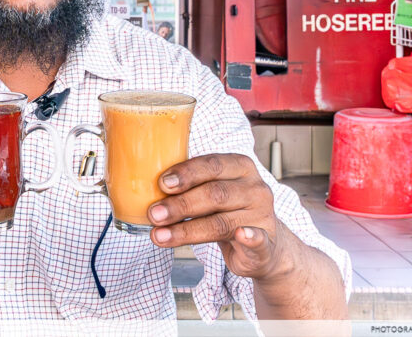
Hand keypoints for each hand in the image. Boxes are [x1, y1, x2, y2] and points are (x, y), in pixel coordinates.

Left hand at [147, 153, 290, 280]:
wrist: (263, 246)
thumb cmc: (226, 211)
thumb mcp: (211, 192)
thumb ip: (189, 188)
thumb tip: (145, 190)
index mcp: (240, 167)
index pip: (212, 165)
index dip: (186, 173)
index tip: (162, 184)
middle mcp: (254, 188)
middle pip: (215, 193)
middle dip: (180, 204)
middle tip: (154, 214)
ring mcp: (262, 216)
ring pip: (221, 222)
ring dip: (187, 230)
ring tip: (159, 236)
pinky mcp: (266, 245)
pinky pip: (258, 240)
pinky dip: (250, 238)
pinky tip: (240, 236)